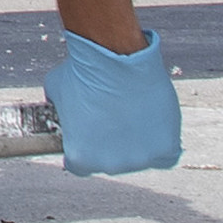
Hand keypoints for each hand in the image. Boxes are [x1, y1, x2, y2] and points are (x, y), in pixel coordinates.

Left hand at [47, 27, 180, 173]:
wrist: (116, 56)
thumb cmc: (85, 71)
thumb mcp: (56, 93)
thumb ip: (59, 113)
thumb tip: (62, 114)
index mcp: (80, 157)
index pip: (80, 165)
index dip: (86, 147)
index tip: (91, 134)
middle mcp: (109, 165)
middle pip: (111, 162)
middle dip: (112, 143)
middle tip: (116, 118)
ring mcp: (139, 160)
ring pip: (140, 158)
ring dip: (139, 142)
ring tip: (135, 112)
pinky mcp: (165, 149)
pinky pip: (166, 155)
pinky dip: (163, 143)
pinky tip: (156, 125)